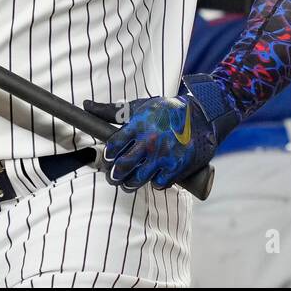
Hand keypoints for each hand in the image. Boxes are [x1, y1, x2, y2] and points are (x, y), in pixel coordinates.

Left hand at [83, 95, 218, 191]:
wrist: (204, 116)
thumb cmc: (167, 110)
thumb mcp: (140, 106)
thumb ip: (111, 110)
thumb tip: (85, 105)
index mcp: (138, 124)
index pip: (113, 146)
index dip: (107, 157)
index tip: (107, 160)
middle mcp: (150, 141)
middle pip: (122, 167)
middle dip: (114, 176)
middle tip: (113, 177)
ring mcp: (164, 155)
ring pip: (138, 179)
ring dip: (130, 184)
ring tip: (128, 183)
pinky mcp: (177, 167)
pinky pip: (159, 183)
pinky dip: (155, 183)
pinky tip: (153, 178)